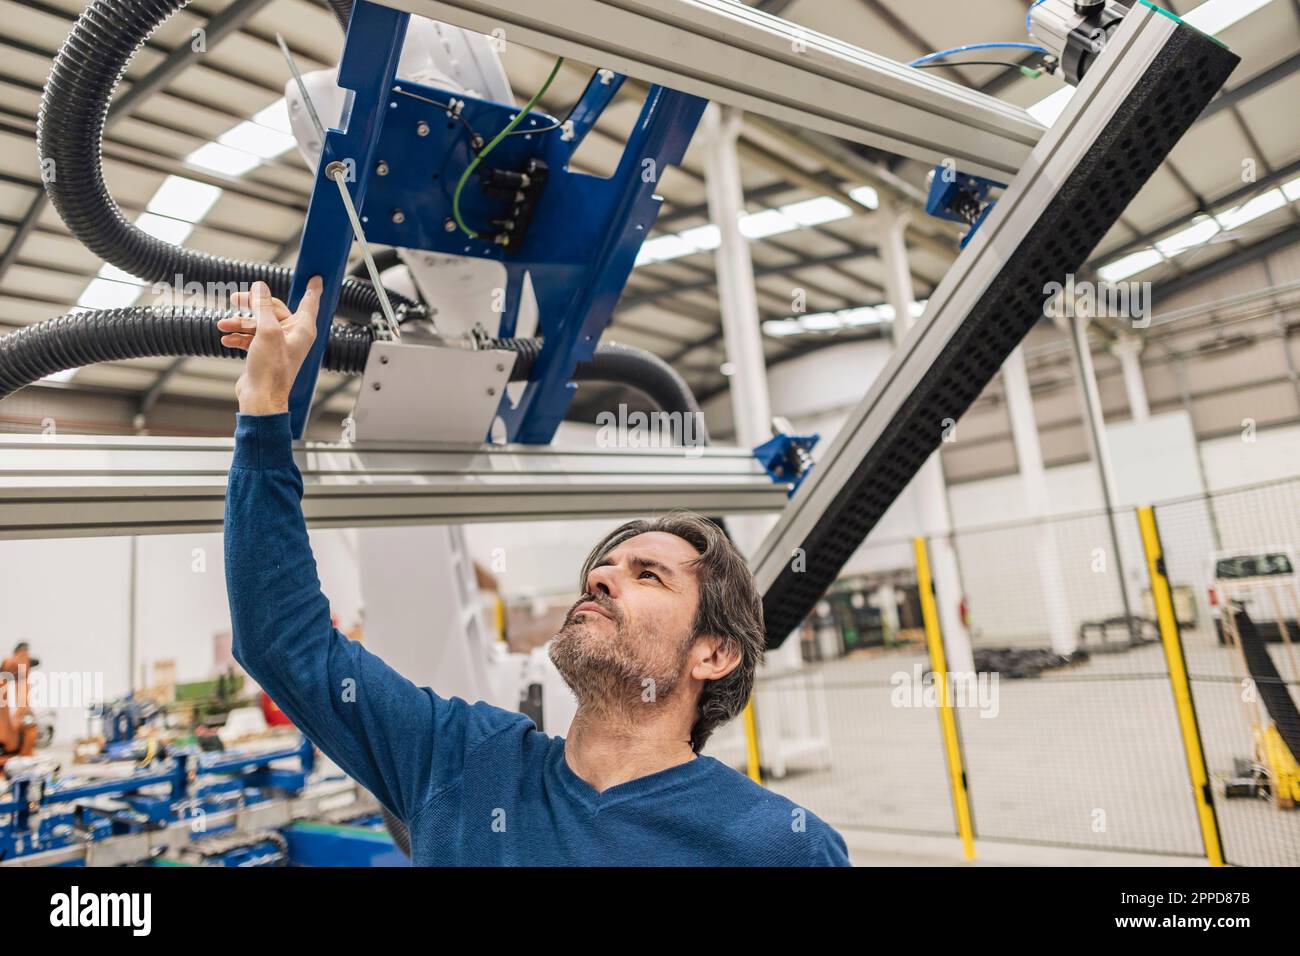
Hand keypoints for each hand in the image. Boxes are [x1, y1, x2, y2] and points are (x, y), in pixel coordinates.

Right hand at [218, 277, 322, 414]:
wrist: (260, 397)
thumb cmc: (271, 369)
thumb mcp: (266, 331)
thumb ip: (263, 306)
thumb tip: (259, 287)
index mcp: (302, 329)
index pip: (309, 303)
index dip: (312, 289)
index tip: (316, 278)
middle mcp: (292, 336)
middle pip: (273, 310)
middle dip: (253, 305)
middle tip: (235, 298)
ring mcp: (278, 345)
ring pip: (258, 324)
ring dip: (239, 323)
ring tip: (222, 324)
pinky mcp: (265, 354)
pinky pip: (251, 338)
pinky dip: (238, 337)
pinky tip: (226, 339)